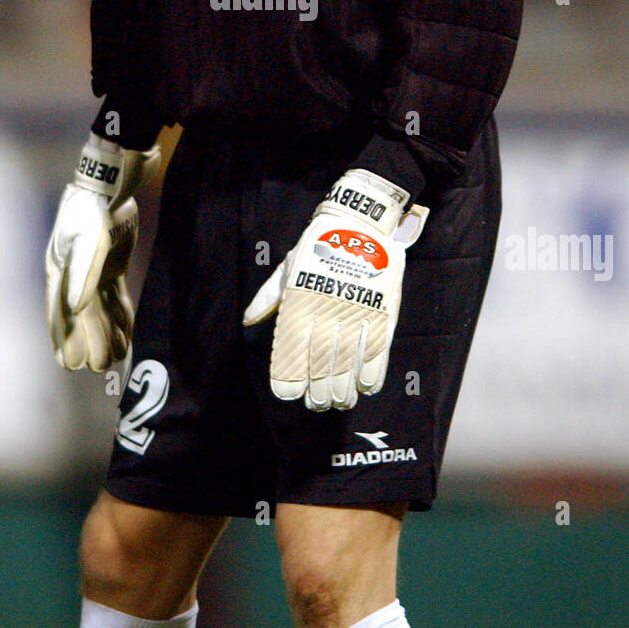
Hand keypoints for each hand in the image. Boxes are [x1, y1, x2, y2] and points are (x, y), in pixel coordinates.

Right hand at [45, 134, 159, 374]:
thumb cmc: (94, 208)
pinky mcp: (110, 262)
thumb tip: (77, 310)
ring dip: (108, 331)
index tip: (72, 364)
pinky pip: (114, 294)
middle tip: (98, 369)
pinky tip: (127, 331)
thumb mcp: (90, 241)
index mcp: (59, 270)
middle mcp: (72, 274)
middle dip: (89, 342)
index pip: (63, 312)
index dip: (67, 339)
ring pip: (99, 308)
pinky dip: (120, 313)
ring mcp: (92, 269)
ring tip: (117, 357)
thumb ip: (84, 276)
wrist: (111, 179)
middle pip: (80, 315)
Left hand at [243, 169, 428, 410]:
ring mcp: (356, 311)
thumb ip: (268, 297)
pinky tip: (364, 387)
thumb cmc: (317, 246)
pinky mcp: (381, 311)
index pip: (290, 348)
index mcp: (300, 299)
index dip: (289, 377)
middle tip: (317, 404)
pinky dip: (371, 373)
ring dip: (343, 388)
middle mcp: (326, 309)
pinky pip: (377, 350)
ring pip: (349, 362)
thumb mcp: (288, 267)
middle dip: (318, 390)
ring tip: (339, 402)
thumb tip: (248, 321)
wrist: (358, 224)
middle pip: (321, 363)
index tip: (288, 394)